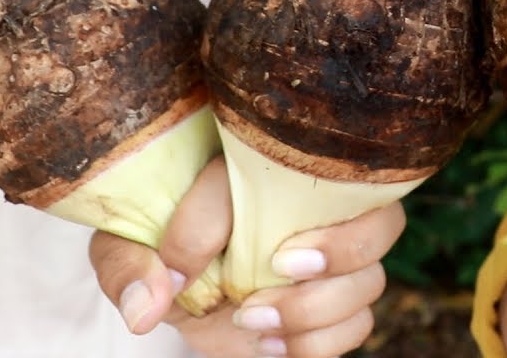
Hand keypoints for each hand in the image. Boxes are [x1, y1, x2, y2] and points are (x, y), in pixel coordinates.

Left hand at [88, 156, 406, 357]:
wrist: (174, 284)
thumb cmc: (155, 244)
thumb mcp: (125, 247)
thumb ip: (133, 267)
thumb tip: (146, 309)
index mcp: (277, 166)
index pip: (291, 169)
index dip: (269, 209)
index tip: (198, 259)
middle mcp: (323, 207)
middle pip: (381, 221)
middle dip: (341, 252)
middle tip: (279, 270)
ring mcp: (337, 259)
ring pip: (371, 279)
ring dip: (316, 309)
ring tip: (251, 320)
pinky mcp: (334, 306)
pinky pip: (359, 323)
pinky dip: (318, 342)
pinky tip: (269, 343)